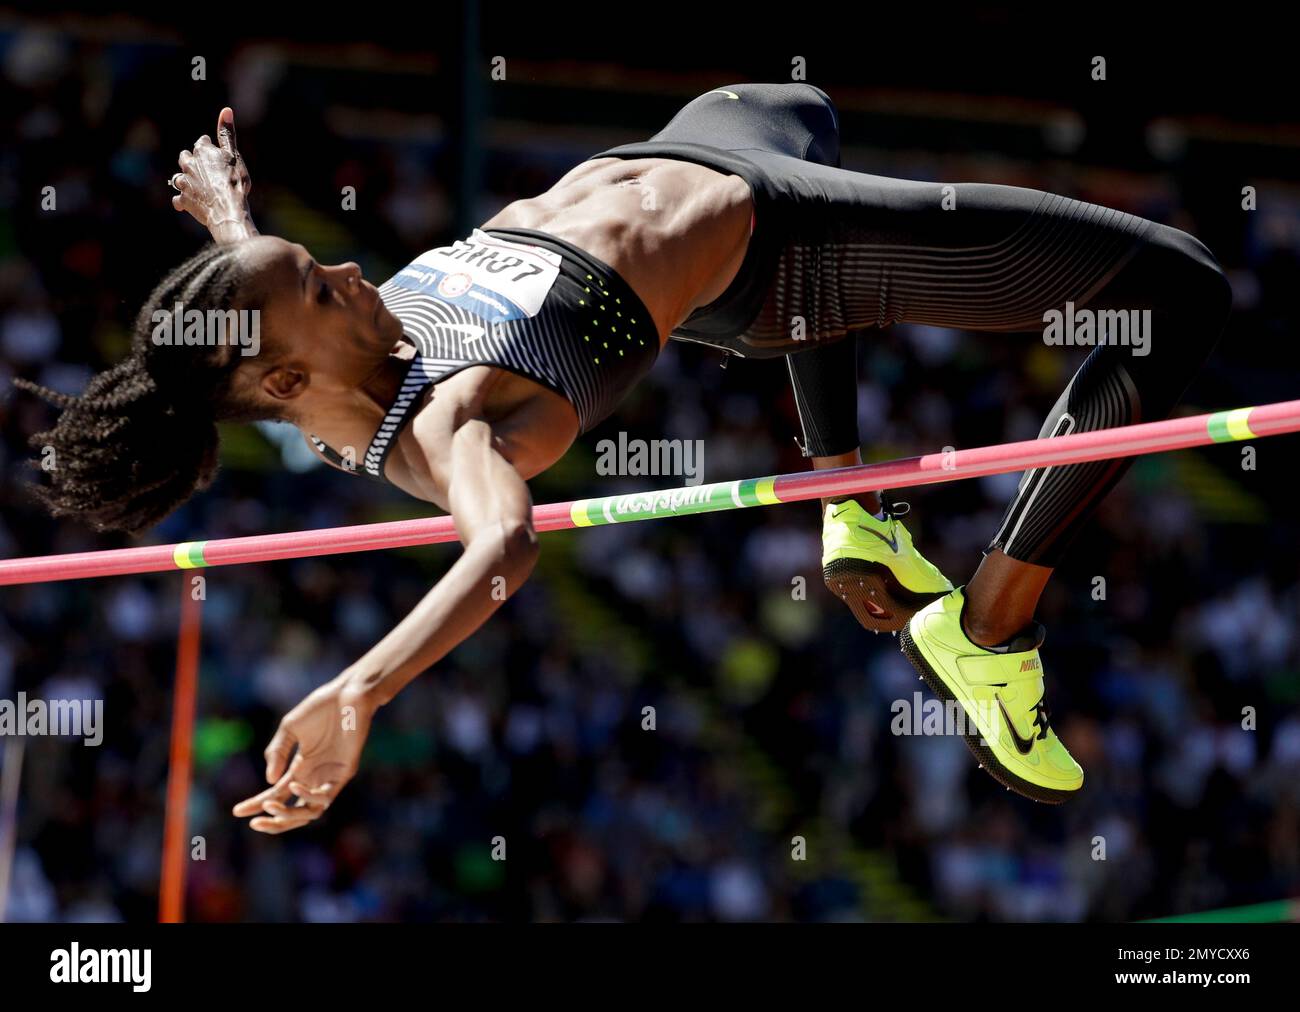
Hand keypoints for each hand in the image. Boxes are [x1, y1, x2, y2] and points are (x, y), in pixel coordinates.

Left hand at [171, 107, 256, 241]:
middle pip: (185, 158)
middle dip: (192, 161)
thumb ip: (227, 134)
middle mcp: (189, 164)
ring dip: (185, 180)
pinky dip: (183, 201)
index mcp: (202, 151)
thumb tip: (226, 110)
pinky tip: (189, 204)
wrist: (228, 210)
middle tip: (205, 171)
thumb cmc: (234, 182)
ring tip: (197, 187)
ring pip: (179, 177)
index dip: (209, 148)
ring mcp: (184, 182)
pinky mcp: (183, 199)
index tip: (217, 155)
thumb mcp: (234, 155)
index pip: (202, 142)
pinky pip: (178, 199)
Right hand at [232, 672, 376, 833]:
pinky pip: (326, 797)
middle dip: (273, 821)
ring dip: (288, 814)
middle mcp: (314, 777)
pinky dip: (308, 795)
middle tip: (254, 822)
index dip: (256, 805)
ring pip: (310, 813)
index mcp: (300, 768)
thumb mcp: (290, 729)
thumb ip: (277, 753)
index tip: (237, 812)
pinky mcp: (344, 772)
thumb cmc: (320, 709)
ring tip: (269, 805)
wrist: (347, 695)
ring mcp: (329, 777)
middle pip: (293, 812)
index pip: (277, 795)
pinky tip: (292, 783)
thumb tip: (269, 781)